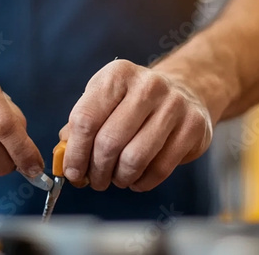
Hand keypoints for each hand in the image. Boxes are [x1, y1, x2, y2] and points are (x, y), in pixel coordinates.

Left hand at [59, 60, 213, 191]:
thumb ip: (81, 126)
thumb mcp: (105, 100)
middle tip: (95, 180)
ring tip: (116, 178)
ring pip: (134, 159)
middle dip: (97, 170)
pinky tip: (136, 179)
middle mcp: (147, 85)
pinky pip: (160, 169)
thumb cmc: (136, 101)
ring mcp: (174, 105)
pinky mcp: (194, 126)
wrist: (187, 90)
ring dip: (119, 178)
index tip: (72, 172)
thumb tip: (64, 157)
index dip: (75, 153)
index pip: (86, 119)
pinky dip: (142, 182)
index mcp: (118, 75)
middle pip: (109, 142)